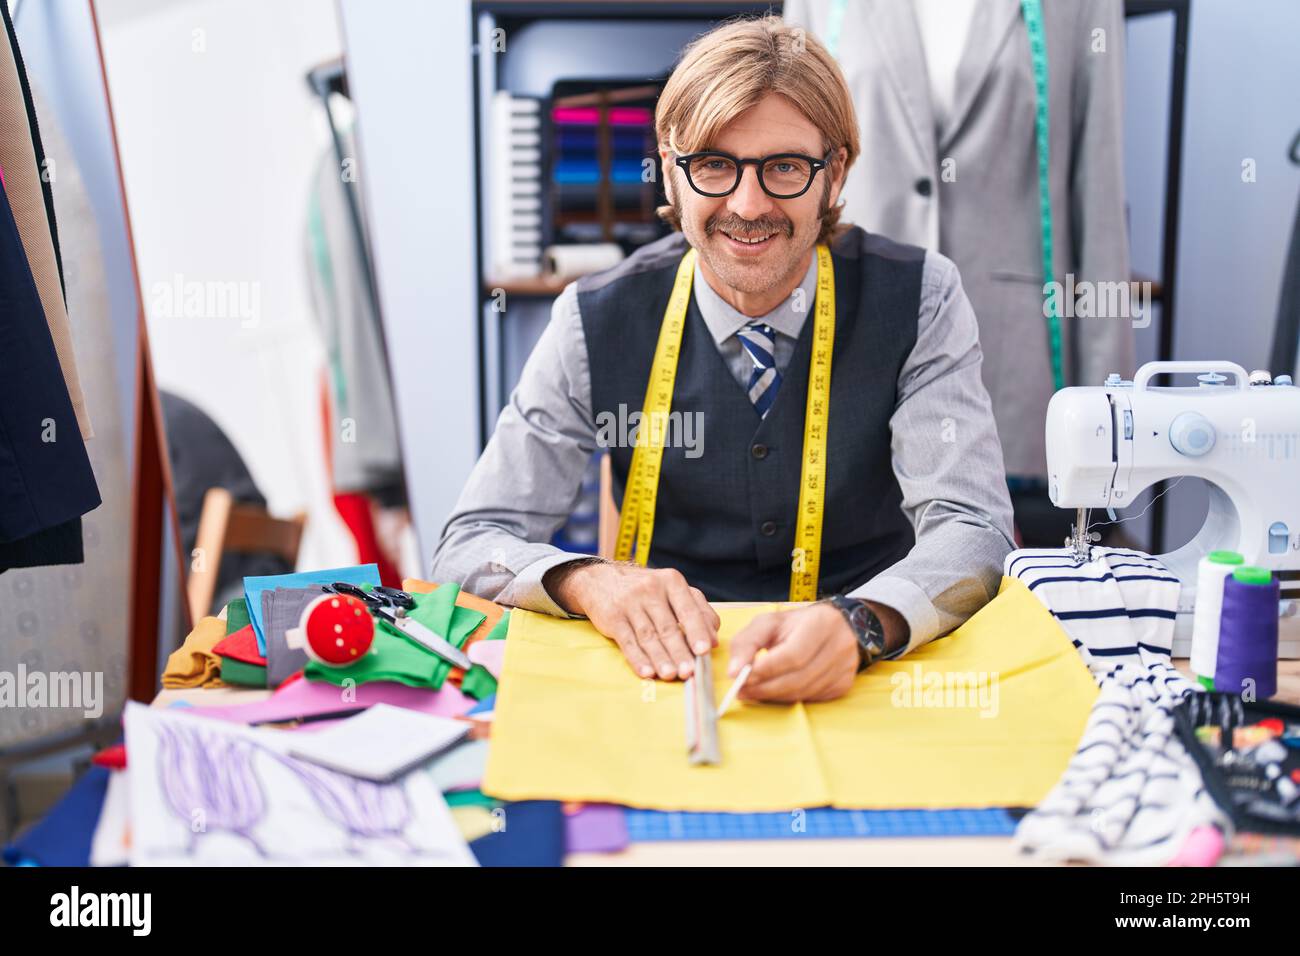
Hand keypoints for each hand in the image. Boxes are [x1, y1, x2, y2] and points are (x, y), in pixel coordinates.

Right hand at [545, 561, 719, 680]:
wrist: (602, 580)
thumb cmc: (647, 590)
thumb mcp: (673, 590)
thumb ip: (698, 610)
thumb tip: (714, 639)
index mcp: (671, 582)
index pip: (688, 609)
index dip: (697, 630)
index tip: (705, 650)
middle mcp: (650, 589)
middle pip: (668, 626)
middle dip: (679, 651)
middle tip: (689, 671)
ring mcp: (629, 603)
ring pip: (649, 636)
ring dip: (660, 658)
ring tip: (670, 675)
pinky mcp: (613, 617)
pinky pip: (627, 641)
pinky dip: (637, 659)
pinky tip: (646, 672)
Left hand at [726, 602, 859, 702]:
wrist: (837, 626)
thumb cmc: (798, 624)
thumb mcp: (769, 623)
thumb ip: (747, 643)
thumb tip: (734, 671)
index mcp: (820, 624)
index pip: (791, 655)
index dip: (765, 670)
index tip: (740, 677)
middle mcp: (838, 646)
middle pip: (797, 678)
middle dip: (765, 688)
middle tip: (742, 691)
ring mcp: (844, 668)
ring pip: (803, 692)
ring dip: (774, 696)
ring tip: (753, 692)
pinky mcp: (844, 685)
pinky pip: (812, 698)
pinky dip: (789, 698)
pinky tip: (776, 692)